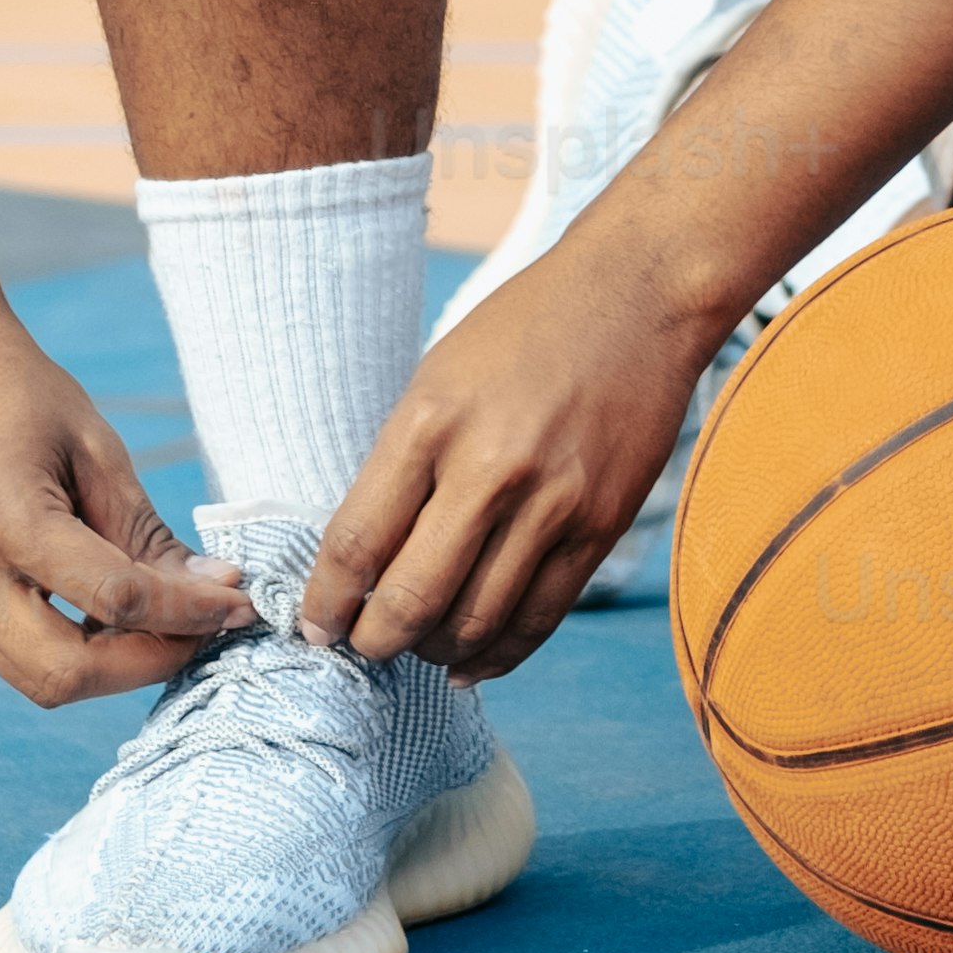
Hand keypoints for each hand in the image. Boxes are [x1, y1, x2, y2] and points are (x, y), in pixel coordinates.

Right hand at [0, 295, 242, 707]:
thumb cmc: (14, 385)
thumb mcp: (94, 446)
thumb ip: (146, 534)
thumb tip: (211, 595)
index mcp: (2, 521)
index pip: (114, 600)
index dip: (187, 612)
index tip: (240, 603)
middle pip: (68, 675)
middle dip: (147, 661)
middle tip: (202, 627)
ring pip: (39, 680)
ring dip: (110, 664)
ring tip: (161, 618)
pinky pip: (13, 653)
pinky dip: (70, 647)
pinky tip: (107, 608)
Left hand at [303, 227, 722, 681]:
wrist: (636, 293)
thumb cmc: (523, 331)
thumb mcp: (438, 378)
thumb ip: (403, 465)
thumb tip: (366, 562)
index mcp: (431, 420)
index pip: (358, 541)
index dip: (326, 602)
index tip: (315, 626)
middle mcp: (490, 467)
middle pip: (411, 599)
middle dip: (374, 642)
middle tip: (363, 646)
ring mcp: (553, 502)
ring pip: (475, 622)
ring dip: (434, 651)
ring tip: (419, 644)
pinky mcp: (601, 525)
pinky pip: (539, 619)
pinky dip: (497, 655)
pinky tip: (470, 660)